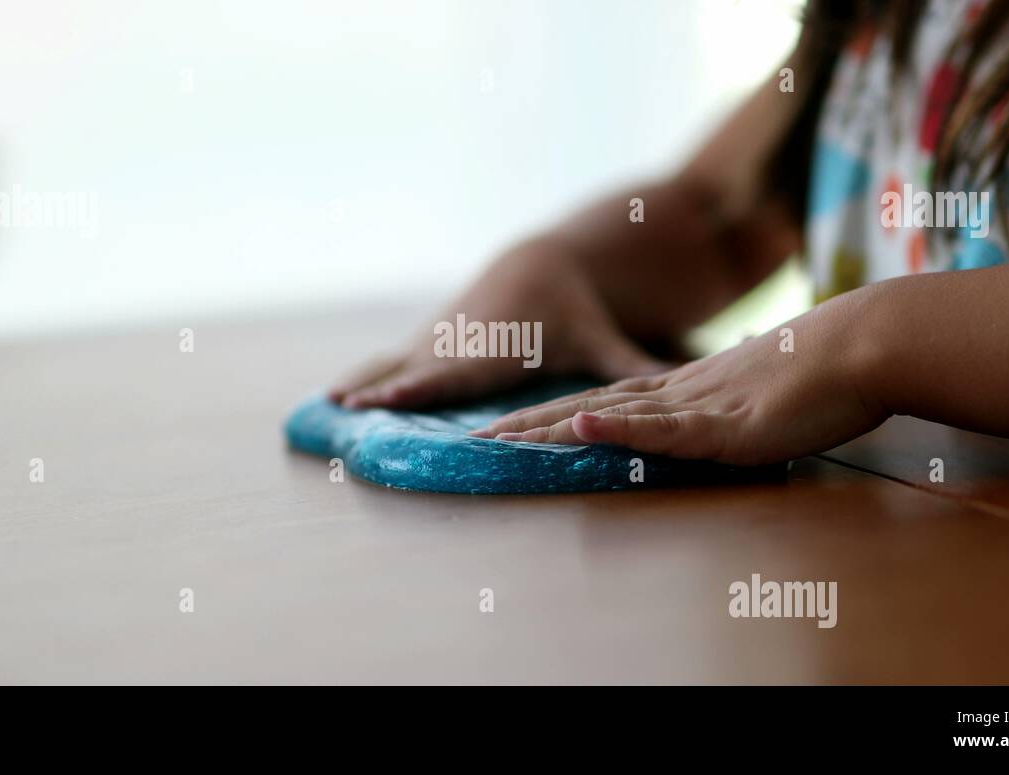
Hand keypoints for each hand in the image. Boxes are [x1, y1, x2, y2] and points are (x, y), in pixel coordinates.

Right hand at [328, 241, 670, 408]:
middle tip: (353, 402)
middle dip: (388, 386)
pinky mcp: (433, 337)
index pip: (456, 373)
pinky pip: (392, 358)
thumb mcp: (599, 338)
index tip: (395, 396)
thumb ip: (633, 366)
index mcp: (499, 347)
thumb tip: (677, 383)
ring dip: (366, 380)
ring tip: (332, 400)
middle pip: (421, 369)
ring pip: (398, 361)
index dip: (424, 386)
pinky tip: (334, 396)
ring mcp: (442, 338)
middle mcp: (464, 342)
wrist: (536, 265)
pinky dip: (365, 375)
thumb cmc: (571, 311)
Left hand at [470, 288, 889, 464]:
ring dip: (550, 429)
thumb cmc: (824, 375)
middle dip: (529, 425)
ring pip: (607, 416)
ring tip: (496, 440)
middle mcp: (676, 393)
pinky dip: (618, 429)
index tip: (511, 428)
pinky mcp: (721, 422)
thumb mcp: (762, 402)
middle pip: (587, 407)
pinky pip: (660, 427)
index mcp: (684, 390)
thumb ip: (733, 415)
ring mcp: (695, 405)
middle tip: (475, 440)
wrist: (864, 344)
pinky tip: (578, 427)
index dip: (555, 416)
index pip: (604, 402)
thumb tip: (722, 426)